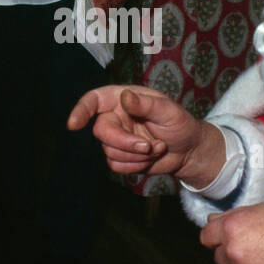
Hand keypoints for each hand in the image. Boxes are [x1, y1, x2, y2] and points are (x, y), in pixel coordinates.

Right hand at [68, 85, 220, 183]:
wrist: (189, 150)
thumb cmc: (180, 124)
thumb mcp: (168, 110)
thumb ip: (146, 104)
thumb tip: (125, 97)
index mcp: (122, 99)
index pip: (94, 100)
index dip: (81, 110)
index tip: (74, 124)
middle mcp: (115, 117)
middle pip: (101, 132)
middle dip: (125, 143)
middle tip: (149, 146)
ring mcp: (116, 138)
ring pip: (110, 152)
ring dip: (137, 155)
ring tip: (157, 148)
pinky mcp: (120, 157)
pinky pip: (117, 166)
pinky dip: (136, 165)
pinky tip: (150, 157)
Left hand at [200, 206, 263, 263]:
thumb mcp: (261, 211)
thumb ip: (233, 217)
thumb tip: (212, 221)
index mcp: (232, 228)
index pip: (206, 237)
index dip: (216, 238)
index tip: (225, 240)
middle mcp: (232, 251)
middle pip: (219, 257)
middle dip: (232, 254)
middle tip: (255, 250)